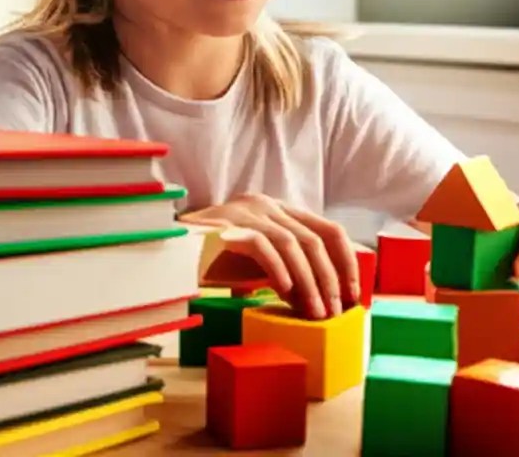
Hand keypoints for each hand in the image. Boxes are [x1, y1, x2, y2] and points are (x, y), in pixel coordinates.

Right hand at [179, 193, 359, 319]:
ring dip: (310, 282)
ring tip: (315, 312)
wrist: (164, 253)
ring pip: (295, 244)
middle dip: (332, 277)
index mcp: (279, 211)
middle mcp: (267, 205)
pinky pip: (264, 246)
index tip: (354, 293)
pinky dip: (279, 270)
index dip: (347, 262)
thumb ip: (286, 275)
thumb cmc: (210, 262)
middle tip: (337, 310)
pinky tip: (283, 294)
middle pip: (317, 238)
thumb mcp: (256, 268)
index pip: (328, 230)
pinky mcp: (227, 226)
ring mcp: (247, 212)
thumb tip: (316, 302)